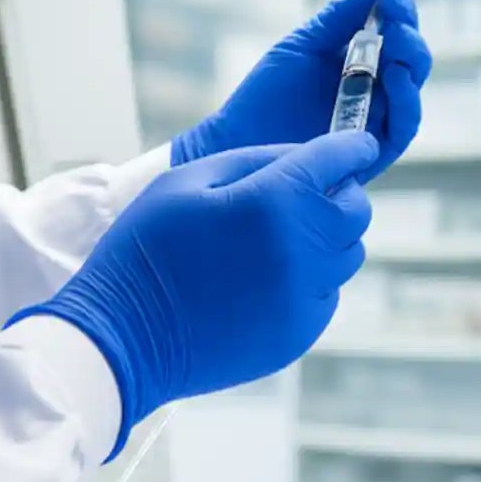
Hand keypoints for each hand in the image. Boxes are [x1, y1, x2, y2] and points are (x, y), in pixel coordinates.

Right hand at [10, 133, 377, 457]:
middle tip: (307, 194)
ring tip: (277, 241)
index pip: (339, 160)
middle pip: (357, 211)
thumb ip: (253, 160)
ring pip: (346, 256)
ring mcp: (304, 297)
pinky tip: (264, 280)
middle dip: (339, 195)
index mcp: (273, 201)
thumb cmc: (144, 249)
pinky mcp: (299, 334)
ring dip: (326, 239)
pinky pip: (326, 295)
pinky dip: (309, 281)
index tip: (357, 144)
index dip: (352, 146)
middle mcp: (301, 249)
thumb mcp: (185, 181)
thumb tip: (303, 160)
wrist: (122, 337)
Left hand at [172, 0, 432, 182]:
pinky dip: (405, 103)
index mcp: (359, 63)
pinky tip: (395, 79)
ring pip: (410, 94)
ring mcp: (373, 123)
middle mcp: (373, 93)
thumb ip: (340, 17)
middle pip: (410, 62)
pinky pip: (401, 130)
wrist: (238, 140)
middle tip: (396, 18)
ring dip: (411, 65)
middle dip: (408, 36)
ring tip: (398, 44)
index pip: (395, 34)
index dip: (400, 11)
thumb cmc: (266, 95)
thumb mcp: (302, 45)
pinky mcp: (370, 154)